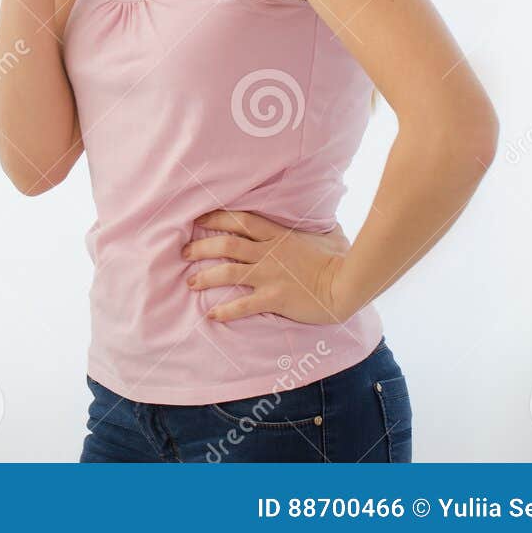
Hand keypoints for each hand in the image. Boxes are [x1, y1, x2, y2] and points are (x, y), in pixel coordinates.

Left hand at [182, 209, 353, 324]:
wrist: (348, 284)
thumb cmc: (340, 259)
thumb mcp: (326, 233)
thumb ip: (315, 225)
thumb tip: (320, 216)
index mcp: (278, 235)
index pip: (240, 220)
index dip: (216, 218)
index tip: (198, 219)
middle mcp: (269, 252)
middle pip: (226, 244)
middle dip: (201, 247)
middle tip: (183, 253)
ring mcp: (270, 275)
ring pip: (229, 271)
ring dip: (205, 277)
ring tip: (190, 283)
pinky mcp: (275, 298)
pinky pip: (244, 304)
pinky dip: (226, 310)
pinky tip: (212, 316)